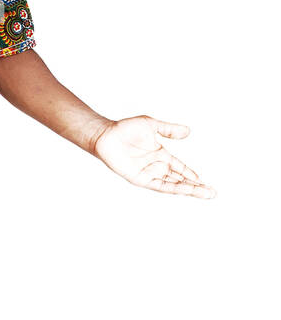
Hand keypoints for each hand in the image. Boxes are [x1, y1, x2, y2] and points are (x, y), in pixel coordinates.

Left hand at [91, 117, 215, 197]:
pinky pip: (159, 185)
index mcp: (161, 154)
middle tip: (212, 192)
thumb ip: (169, 130)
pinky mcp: (140, 179)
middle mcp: (156, 166)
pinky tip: (184, 190)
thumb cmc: (125, 129)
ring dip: (189, 190)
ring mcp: (149, 173)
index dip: (192, 174)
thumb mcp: (152, 125)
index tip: (204, 181)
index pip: (180, 168)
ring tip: (205, 194)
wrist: (106, 135)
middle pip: (180, 179)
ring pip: (173, 185)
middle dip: (196, 186)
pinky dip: (173, 188)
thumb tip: (188, 131)